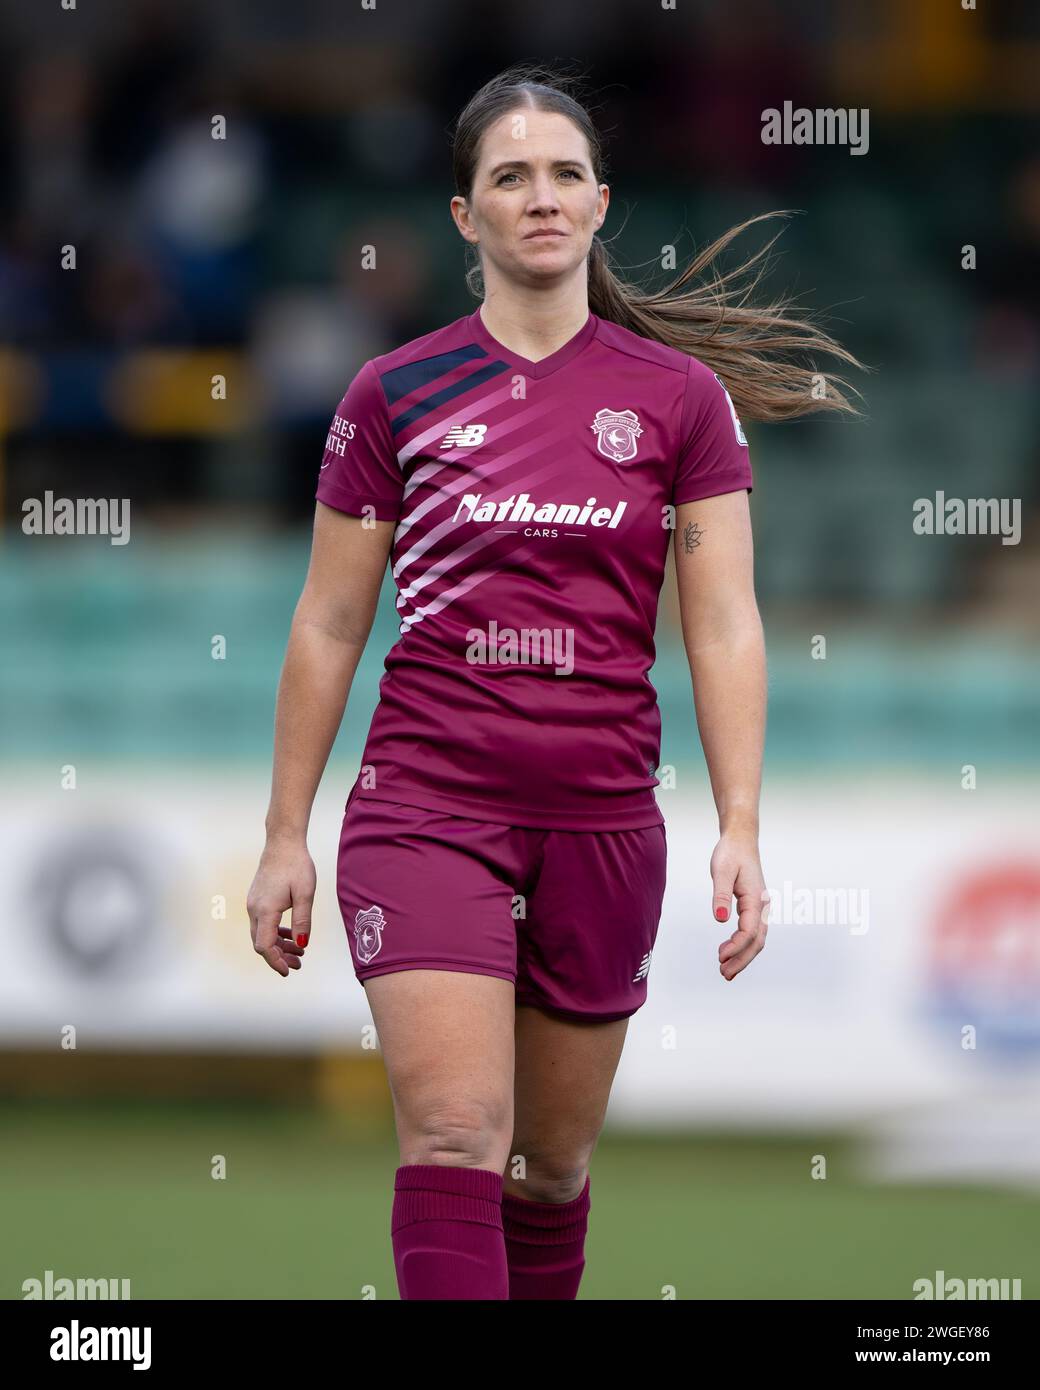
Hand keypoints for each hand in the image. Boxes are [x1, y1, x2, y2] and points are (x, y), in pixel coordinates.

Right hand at [247, 836, 316, 976]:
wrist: (283, 843)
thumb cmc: (296, 866)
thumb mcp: (305, 894)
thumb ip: (303, 921)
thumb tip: (302, 945)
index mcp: (265, 910)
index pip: (264, 946)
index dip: (276, 962)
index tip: (288, 971)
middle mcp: (254, 909)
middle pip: (262, 943)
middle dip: (279, 957)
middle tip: (299, 964)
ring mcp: (254, 904)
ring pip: (262, 933)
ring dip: (279, 945)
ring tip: (299, 952)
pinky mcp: (257, 899)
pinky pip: (263, 923)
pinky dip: (276, 933)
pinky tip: (292, 934)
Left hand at [709, 831, 768, 980]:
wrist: (741, 840)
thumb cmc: (730, 853)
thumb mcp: (721, 871)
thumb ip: (720, 895)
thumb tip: (720, 920)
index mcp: (756, 899)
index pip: (749, 931)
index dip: (736, 947)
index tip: (720, 958)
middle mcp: (762, 906)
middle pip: (757, 941)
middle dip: (741, 959)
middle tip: (724, 974)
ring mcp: (760, 907)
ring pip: (756, 939)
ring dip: (743, 956)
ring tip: (726, 971)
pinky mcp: (754, 907)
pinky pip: (752, 932)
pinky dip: (743, 946)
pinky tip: (730, 954)